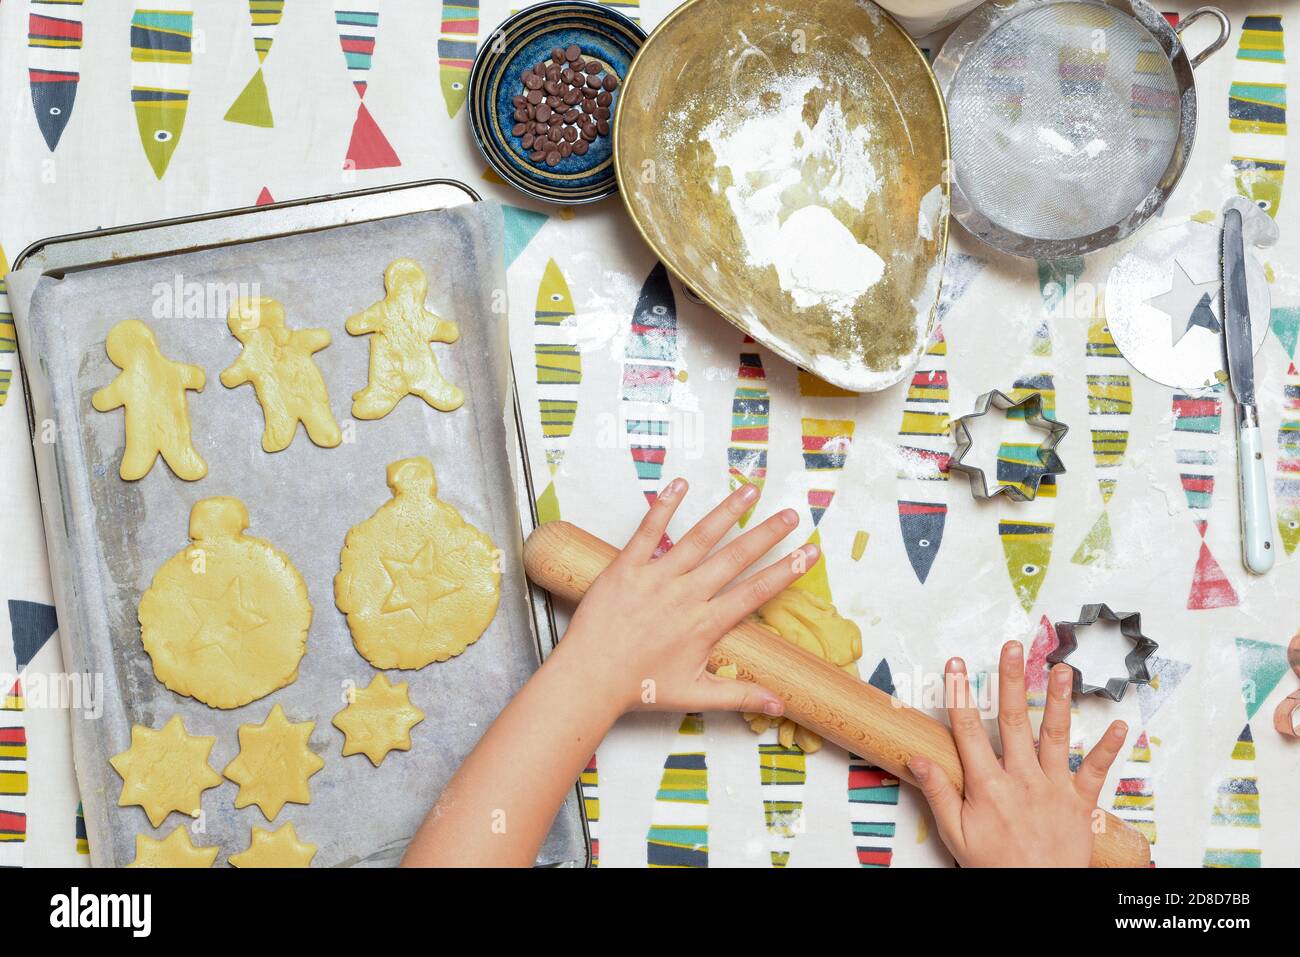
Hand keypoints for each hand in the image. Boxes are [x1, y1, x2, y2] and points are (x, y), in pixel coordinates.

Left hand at [549, 478, 814, 716]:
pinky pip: (649, 531)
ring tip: (750, 491)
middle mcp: (686, 595)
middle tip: (791, 515)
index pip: (755, 591)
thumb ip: (741, 696)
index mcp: (706, 624)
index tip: (809, 552)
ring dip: (727, 512)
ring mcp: (657, 577)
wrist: (590, 678)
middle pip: (735, 558)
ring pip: (699, 538)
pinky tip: (680, 484)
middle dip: (766, 534)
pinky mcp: (627, 567)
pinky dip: (665, 506)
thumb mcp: (696, 695)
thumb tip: (781, 706)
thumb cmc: (640, 688)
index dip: (786, 571)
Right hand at [909, 643, 1127, 866]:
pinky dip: (1108, 748)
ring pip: (1054, 735)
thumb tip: (917, 759)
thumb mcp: (956, 835)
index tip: (957, 664)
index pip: (967, 730)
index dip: (960, 694)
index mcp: (987, 786)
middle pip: (1012, 720)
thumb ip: (938, 793)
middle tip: (1012, 647)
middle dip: (1011, 680)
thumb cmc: (996, 867)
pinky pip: (1096, 770)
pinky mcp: (1080, 802)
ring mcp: (1053, 787)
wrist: (1039, 895)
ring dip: (1057, 699)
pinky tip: (1120, 724)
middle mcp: (1021, 779)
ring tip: (1061, 669)